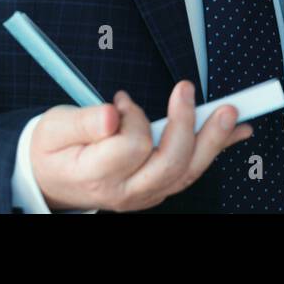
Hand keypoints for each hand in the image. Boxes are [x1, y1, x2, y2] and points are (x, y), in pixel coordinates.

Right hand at [29, 80, 251, 211]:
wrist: (50, 180)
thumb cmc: (51, 149)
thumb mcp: (54, 127)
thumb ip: (83, 121)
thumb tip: (113, 113)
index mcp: (97, 175)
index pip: (132, 146)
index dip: (132, 117)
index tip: (121, 101)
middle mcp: (126, 191)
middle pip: (169, 164)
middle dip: (186, 124)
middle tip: (187, 90)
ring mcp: (144, 193)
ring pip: (187, 172)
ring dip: (213, 141)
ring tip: (231, 114)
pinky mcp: (156, 187)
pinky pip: (190, 171)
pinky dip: (214, 149)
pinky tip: (233, 131)